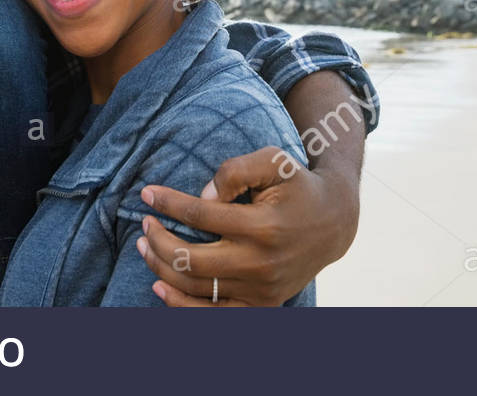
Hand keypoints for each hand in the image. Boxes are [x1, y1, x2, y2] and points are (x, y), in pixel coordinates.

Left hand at [136, 145, 356, 306]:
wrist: (333, 223)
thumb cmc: (297, 185)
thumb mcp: (273, 161)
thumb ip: (235, 171)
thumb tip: (202, 198)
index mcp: (263, 226)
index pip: (200, 215)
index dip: (167, 203)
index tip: (146, 194)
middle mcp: (260, 264)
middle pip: (190, 259)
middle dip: (157, 239)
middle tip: (144, 222)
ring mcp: (261, 290)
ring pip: (194, 288)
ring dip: (160, 268)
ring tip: (143, 246)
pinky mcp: (262, 306)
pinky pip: (213, 315)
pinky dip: (180, 306)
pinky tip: (159, 287)